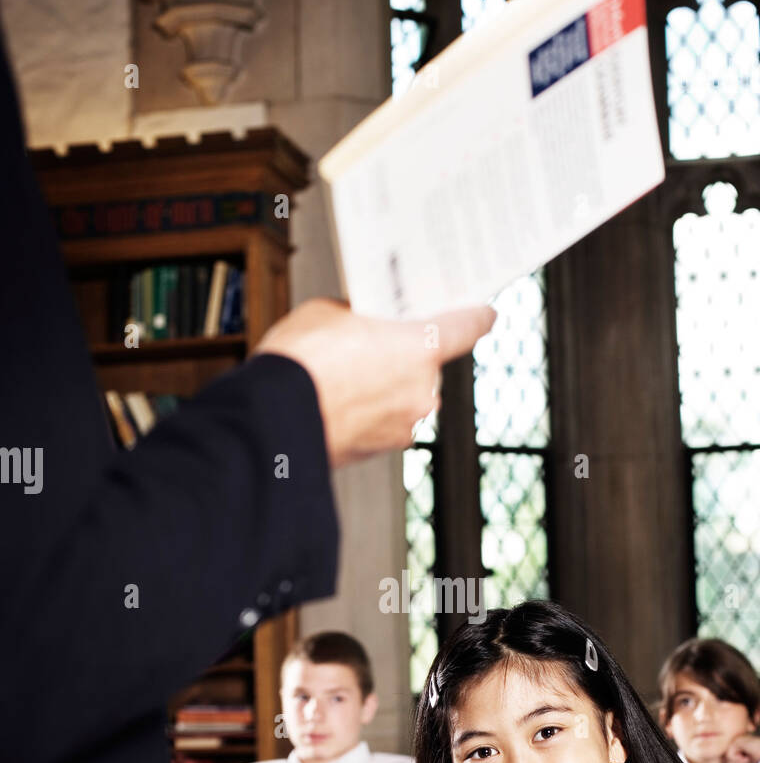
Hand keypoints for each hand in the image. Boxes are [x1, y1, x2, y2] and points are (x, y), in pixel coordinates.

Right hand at [254, 298, 495, 467]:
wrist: (271, 423)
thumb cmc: (300, 365)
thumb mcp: (328, 313)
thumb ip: (360, 315)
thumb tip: (363, 321)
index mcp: (421, 347)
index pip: (468, 327)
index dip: (476, 316)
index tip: (485, 313)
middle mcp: (423, 391)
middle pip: (426, 363)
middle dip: (403, 352)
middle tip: (370, 339)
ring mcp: (405, 425)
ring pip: (404, 395)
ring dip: (384, 384)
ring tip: (342, 373)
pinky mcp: (383, 449)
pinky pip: (385, 419)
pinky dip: (369, 410)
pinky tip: (338, 398)